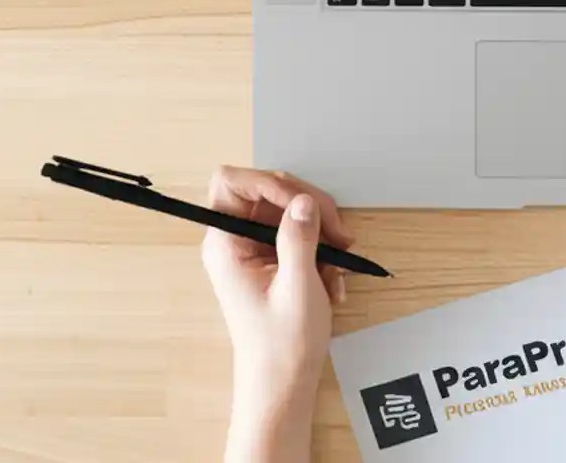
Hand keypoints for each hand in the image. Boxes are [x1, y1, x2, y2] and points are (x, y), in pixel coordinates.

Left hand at [201, 167, 354, 462]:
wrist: (283, 383)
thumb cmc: (282, 345)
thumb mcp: (298, 287)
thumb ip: (299, 238)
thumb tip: (304, 201)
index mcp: (225, 244)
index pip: (234, 183)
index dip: (271, 184)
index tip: (307, 206)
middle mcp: (234, 241)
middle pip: (269, 193)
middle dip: (310, 208)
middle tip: (340, 235)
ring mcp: (253, 250)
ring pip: (290, 213)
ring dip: (323, 233)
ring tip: (340, 266)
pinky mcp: (271, 261)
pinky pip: (299, 236)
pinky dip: (323, 252)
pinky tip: (333, 282)